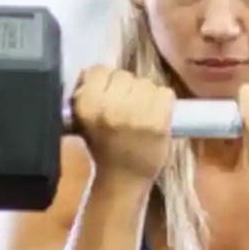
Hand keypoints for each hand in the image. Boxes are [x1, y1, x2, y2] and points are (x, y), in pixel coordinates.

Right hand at [71, 66, 175, 186]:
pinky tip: (156, 114)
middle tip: (126, 104)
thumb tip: (97, 75)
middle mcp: (111, 108)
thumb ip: (88, 94)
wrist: (123, 179)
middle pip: (123, 75)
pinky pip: (165, 93)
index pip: (98, 70)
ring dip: (145, 93)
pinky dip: (163, 101)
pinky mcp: (159, 122)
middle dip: (126, 87)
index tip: (107, 92)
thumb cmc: (102, 148)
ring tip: (141, 111)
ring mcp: (137, 114)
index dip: (104, 80)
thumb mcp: (83, 120)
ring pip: (145, 83)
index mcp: (88, 106)